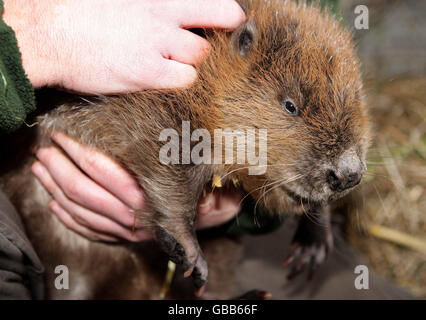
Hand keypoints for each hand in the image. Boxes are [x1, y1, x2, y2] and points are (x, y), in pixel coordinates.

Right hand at [3, 0, 244, 92]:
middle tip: (224, 42)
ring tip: (175, 64)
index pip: (206, 1)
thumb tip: (168, 15)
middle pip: (218, 18)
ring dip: (193, 61)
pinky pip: (185, 79)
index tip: (232, 16)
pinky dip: (181, 81)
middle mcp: (163, 14)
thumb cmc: (79, 14)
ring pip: (200, 54)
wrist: (50, 34)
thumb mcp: (121, 0)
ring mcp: (158, 43)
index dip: (224, 10)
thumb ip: (150, 6)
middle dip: (220, 31)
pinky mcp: (149, 71)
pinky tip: (164, 79)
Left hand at [32, 132, 241, 241]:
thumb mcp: (189, 159)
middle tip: (44, 147)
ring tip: (41, 167)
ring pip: (79, 211)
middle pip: (84, 192)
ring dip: (55, 188)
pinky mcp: (121, 239)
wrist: (208, 212)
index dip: (80, 151)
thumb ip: (168, 141)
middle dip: (60, 167)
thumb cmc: (198, 182)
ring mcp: (126, 232)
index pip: (105, 172)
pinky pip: (86, 230)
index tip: (63, 133)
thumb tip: (149, 109)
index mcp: (150, 196)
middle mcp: (136, 219)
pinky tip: (54, 201)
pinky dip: (66, 216)